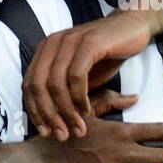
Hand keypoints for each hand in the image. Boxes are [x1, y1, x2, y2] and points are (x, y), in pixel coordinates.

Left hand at [24, 11, 155, 139]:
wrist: (133, 27)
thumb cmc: (106, 54)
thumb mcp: (80, 76)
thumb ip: (64, 93)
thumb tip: (51, 122)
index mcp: (45, 50)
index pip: (29, 84)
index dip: (35, 111)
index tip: (46, 132)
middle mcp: (53, 43)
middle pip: (38, 86)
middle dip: (49, 115)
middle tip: (62, 135)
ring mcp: (70, 40)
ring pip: (56, 83)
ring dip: (66, 111)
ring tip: (78, 127)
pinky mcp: (89, 42)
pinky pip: (76, 76)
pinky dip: (79, 98)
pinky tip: (87, 110)